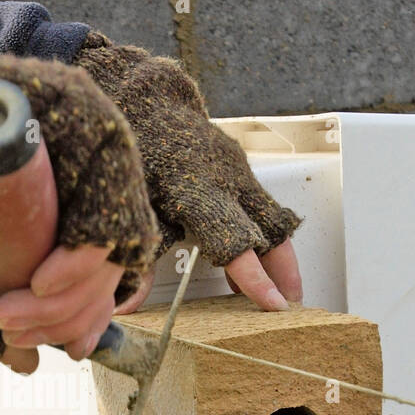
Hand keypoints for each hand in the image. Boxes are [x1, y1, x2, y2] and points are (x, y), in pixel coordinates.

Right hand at [0, 0, 158, 368]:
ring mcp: (76, 138)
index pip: (100, 268)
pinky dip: (86, 247)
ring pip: (118, 228)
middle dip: (71, 313)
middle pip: (115, 255)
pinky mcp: (76, 106)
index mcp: (44, 208)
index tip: (66, 350)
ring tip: (10, 312)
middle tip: (16, 334)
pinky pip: (113, 185)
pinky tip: (41, 281)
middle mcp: (70, 172)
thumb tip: (26, 365)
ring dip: (73, 291)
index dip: (89, 314)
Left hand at [74, 33, 303, 310]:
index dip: (254, 277)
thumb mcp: (130, 209)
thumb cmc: (138, 158)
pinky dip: (270, 238)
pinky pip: (267, 209)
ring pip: (276, 221)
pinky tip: (263, 265)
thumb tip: (123, 308)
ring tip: (288, 292)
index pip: (235, 243)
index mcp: (199, 192)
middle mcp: (228, 182)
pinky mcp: (245, 172)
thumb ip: (134, 259)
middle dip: (283, 273)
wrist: (150, 105)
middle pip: (269, 233)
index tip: (273, 304)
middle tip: (290, 308)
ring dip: (284, 259)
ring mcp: (242, 174)